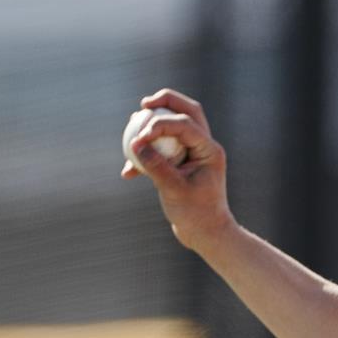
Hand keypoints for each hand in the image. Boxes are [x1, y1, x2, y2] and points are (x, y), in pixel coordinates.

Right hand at [122, 89, 232, 254]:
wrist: (206, 235)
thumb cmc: (196, 215)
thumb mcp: (173, 190)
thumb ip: (155, 165)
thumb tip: (135, 143)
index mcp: (209, 150)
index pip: (185, 124)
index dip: (161, 123)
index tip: (140, 134)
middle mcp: (204, 147)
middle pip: (187, 111)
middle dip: (166, 102)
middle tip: (144, 103)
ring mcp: (194, 154)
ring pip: (175, 126)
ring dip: (155, 122)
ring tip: (133, 121)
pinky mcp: (182, 164)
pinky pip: (164, 150)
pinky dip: (147, 155)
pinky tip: (128, 170)